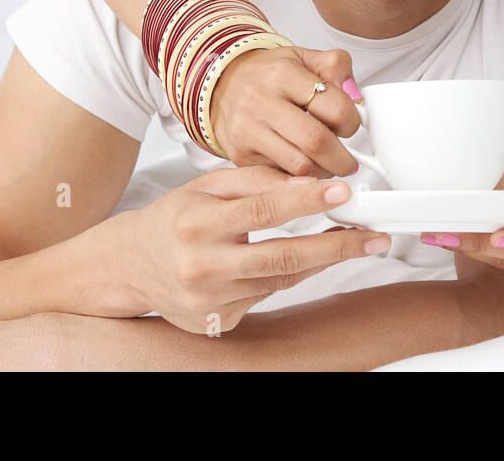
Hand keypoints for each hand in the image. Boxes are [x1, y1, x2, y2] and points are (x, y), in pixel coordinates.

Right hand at [104, 164, 389, 333]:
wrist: (130, 265)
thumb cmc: (174, 219)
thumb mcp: (206, 186)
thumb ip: (256, 181)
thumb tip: (307, 181)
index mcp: (195, 224)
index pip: (262, 210)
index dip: (307, 200)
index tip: (343, 191)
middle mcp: (201, 266)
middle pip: (282, 257)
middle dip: (337, 246)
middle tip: (374, 234)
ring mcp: (209, 301)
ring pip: (281, 279)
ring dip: (324, 261)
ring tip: (356, 242)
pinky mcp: (218, 322)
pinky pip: (267, 294)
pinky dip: (292, 275)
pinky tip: (309, 260)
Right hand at [209, 45, 363, 176]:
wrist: (222, 83)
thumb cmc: (267, 74)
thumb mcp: (303, 56)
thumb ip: (336, 66)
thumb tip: (355, 96)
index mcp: (283, 74)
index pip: (334, 107)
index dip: (352, 122)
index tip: (351, 125)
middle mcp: (261, 102)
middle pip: (316, 142)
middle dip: (342, 158)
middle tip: (349, 161)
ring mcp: (248, 131)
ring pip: (300, 167)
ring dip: (323, 171)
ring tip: (327, 163)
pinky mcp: (240, 155)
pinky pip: (281, 177)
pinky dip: (300, 178)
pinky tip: (305, 167)